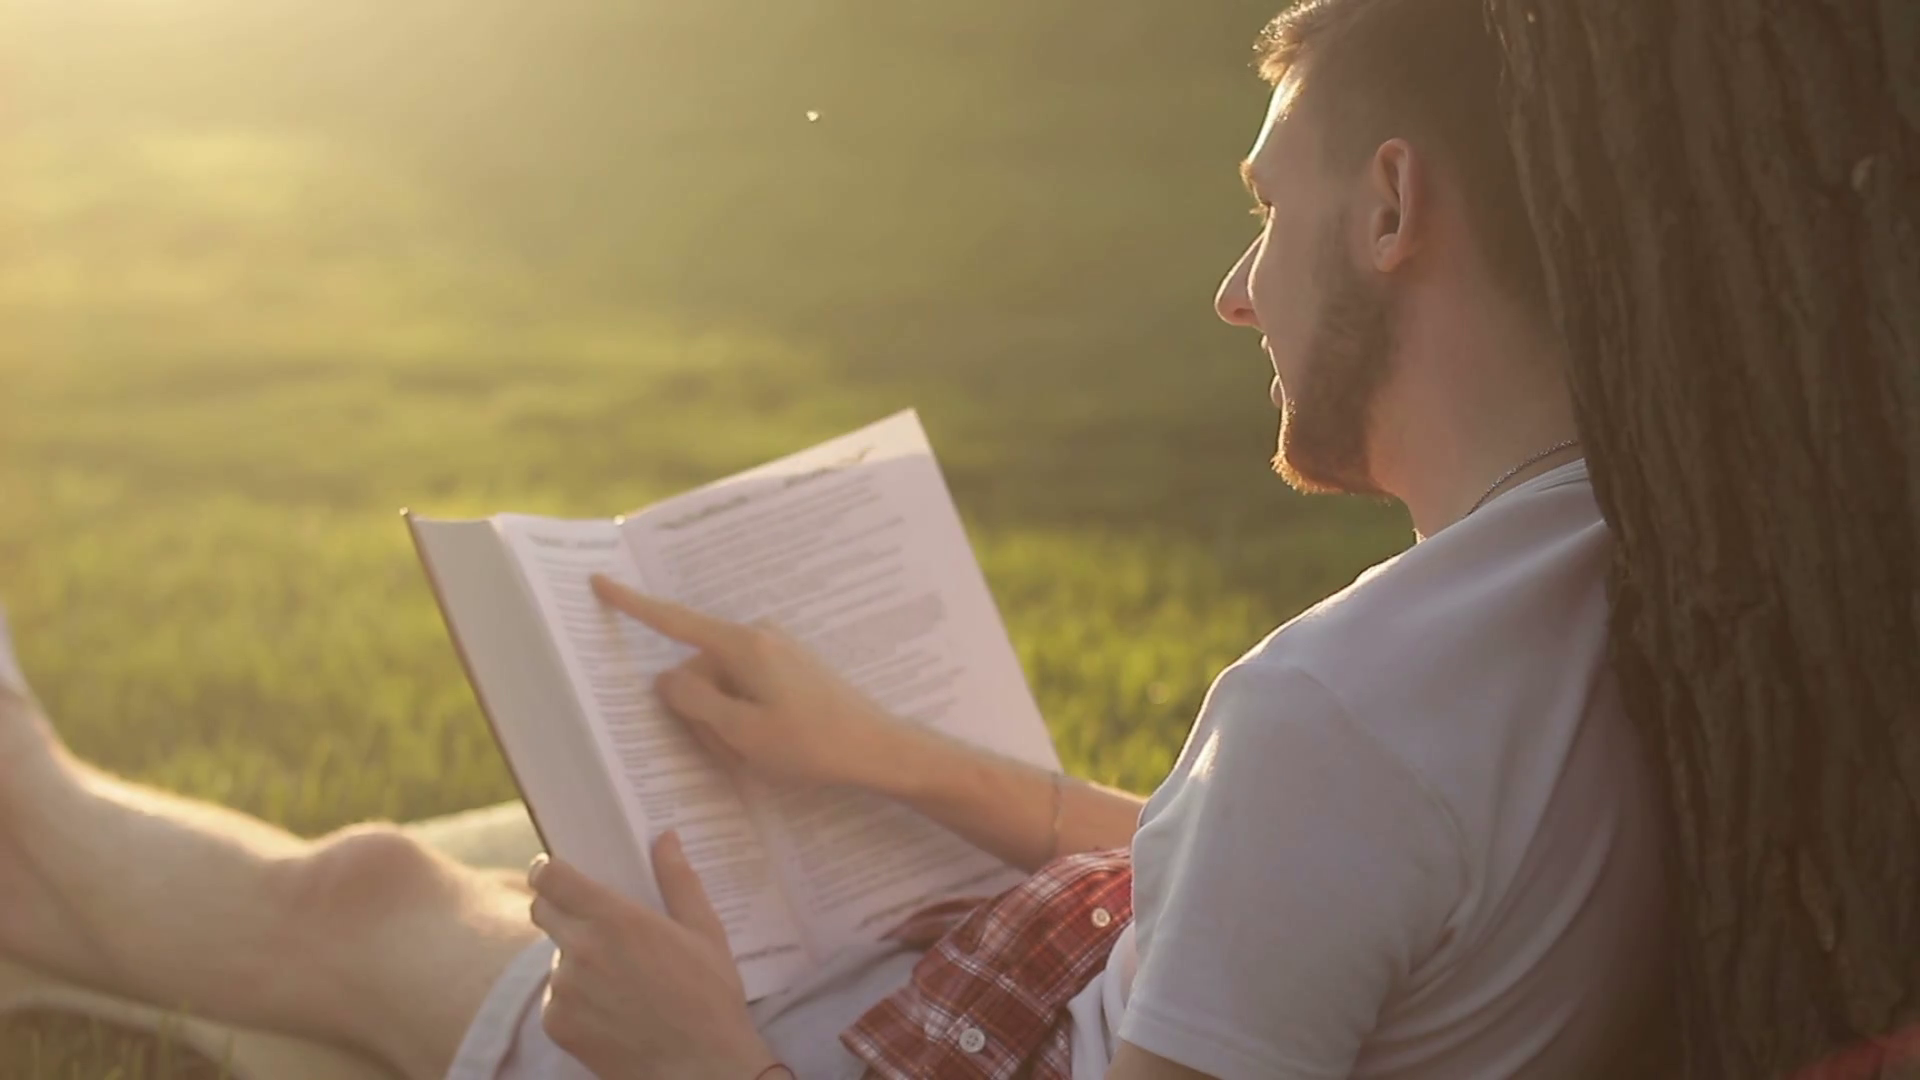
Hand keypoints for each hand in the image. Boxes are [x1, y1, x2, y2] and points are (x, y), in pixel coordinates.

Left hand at [528, 832, 778, 1079]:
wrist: (700, 1068)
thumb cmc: (710, 997)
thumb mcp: (704, 931)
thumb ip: (678, 880)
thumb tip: (665, 838)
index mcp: (614, 918)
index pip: (549, 877)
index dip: (547, 870)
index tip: (555, 872)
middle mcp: (580, 949)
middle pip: (543, 911)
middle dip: (561, 909)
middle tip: (595, 923)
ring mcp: (565, 989)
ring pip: (555, 957)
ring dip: (575, 958)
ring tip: (620, 978)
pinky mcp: (558, 1024)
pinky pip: (556, 997)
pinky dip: (576, 998)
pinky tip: (613, 1008)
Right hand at [591, 575, 911, 789]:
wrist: (878, 748)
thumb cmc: (810, 743)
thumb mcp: (740, 732)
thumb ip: (693, 701)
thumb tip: (665, 678)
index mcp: (741, 644)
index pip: (673, 620)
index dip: (632, 604)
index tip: (598, 581)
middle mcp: (757, 636)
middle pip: (697, 669)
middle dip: (700, 712)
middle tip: (734, 752)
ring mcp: (776, 649)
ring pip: (721, 686)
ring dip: (725, 723)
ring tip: (759, 754)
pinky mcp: (789, 667)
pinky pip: (746, 690)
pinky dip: (745, 720)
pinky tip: (773, 746)